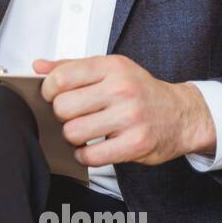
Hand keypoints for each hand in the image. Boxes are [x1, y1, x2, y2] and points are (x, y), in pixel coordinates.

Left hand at [32, 55, 215, 167]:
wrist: (182, 114)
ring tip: (84, 132)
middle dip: (62, 116)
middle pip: (63, 107)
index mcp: (112, 67)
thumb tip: (38, 67)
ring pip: (73, 132)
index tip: (54, 97)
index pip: (61, 78)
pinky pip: (91, 156)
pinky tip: (92, 148)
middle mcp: (121, 89)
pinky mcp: (136, 143)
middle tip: (74, 117)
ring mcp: (130, 117)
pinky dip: (85, 155)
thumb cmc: (141, 91)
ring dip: (72, 137)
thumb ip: (72, 67)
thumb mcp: (110, 69)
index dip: (49, 91)